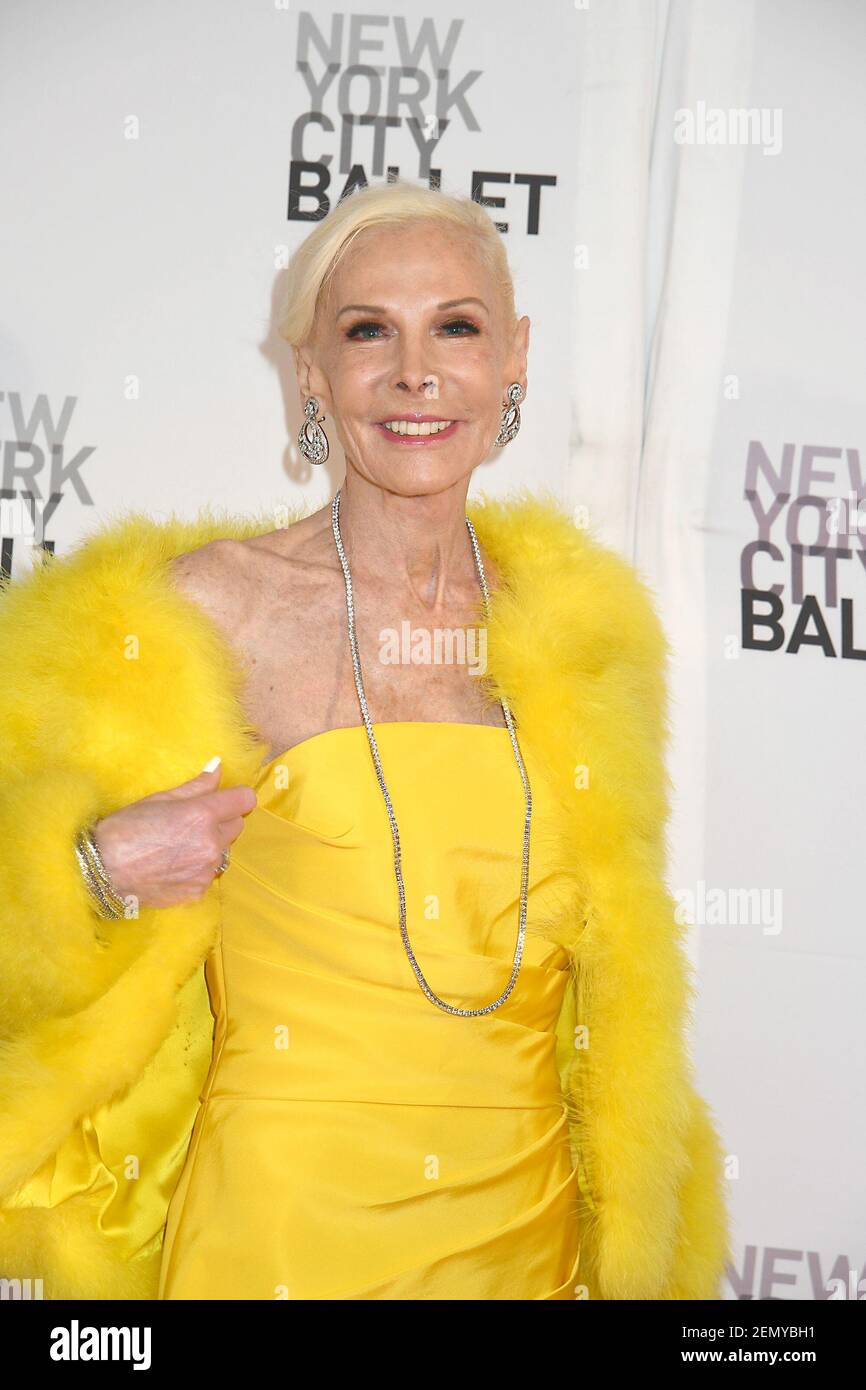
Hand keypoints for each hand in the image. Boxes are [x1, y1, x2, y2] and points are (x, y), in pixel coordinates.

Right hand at [90, 760, 256, 909]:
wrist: (103, 872)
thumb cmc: (125, 829)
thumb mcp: (159, 799)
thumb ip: (196, 785)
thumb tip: (218, 766)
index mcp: (202, 815)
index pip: (245, 799)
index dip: (235, 797)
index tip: (224, 799)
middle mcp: (211, 843)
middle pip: (237, 825)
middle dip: (221, 821)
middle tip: (192, 823)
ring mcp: (207, 870)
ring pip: (224, 851)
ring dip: (211, 846)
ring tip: (179, 847)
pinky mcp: (199, 891)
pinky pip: (210, 874)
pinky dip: (198, 869)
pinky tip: (173, 866)